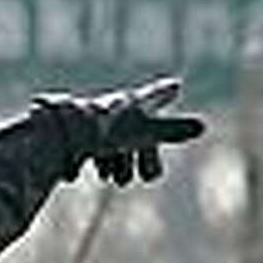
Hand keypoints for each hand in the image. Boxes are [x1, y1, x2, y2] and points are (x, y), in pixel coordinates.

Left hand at [41, 77, 205, 185]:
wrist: (59, 138)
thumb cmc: (104, 131)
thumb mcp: (143, 132)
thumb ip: (172, 131)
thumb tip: (203, 127)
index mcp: (133, 105)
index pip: (156, 97)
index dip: (165, 94)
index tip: (175, 85)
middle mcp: (115, 112)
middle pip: (139, 134)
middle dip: (144, 158)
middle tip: (146, 177)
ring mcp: (96, 126)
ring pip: (117, 148)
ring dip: (121, 166)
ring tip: (115, 177)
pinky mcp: (78, 141)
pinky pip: (96, 155)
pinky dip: (100, 165)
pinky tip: (95, 171)